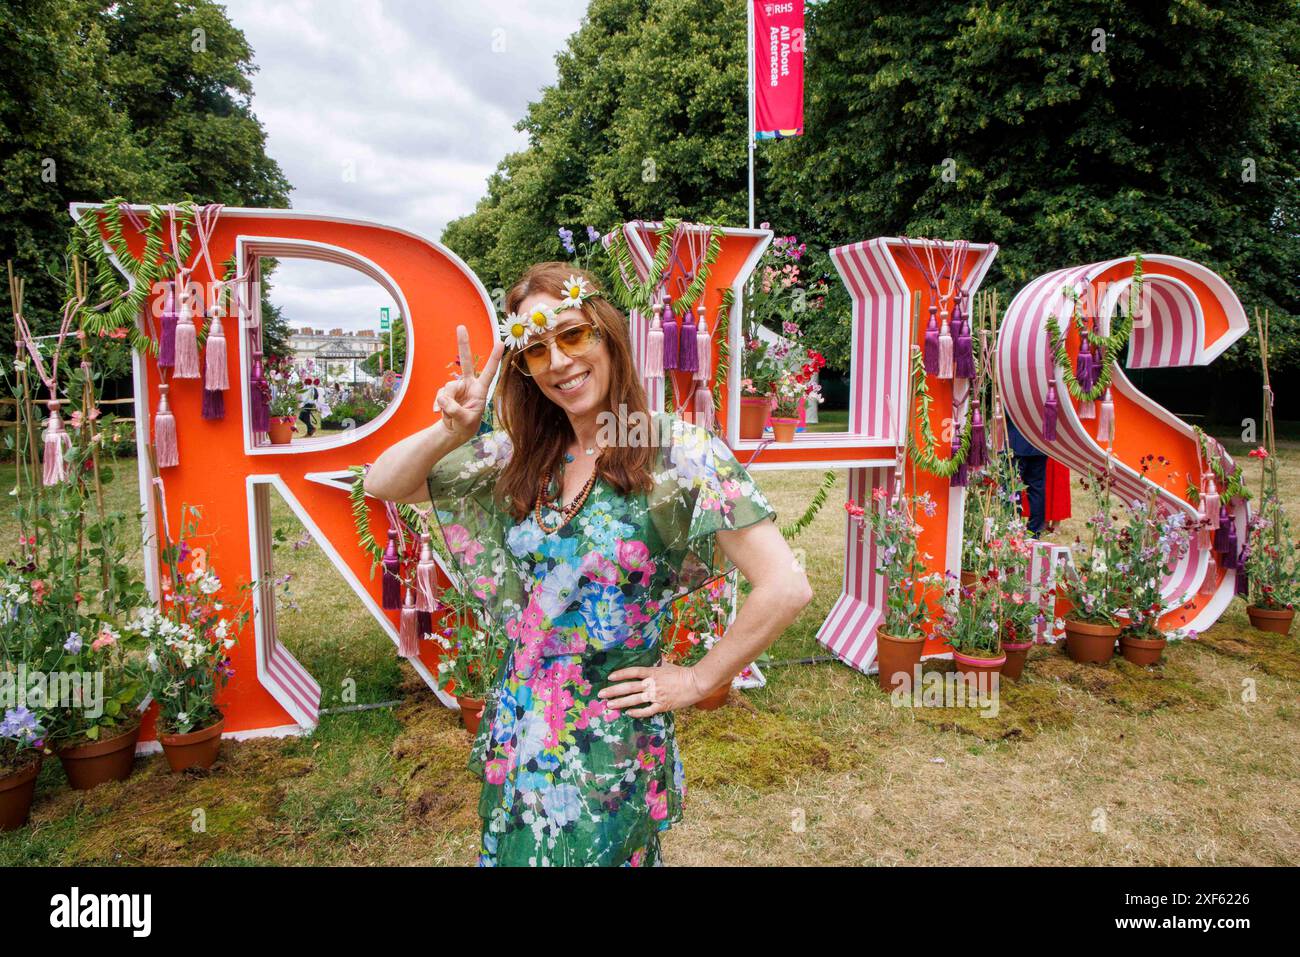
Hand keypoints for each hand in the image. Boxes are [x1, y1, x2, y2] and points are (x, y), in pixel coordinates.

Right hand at [435, 325, 504, 441]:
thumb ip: (455, 410)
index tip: (501, 343)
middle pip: (465, 361)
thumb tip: (443, 398)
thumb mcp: (465, 420)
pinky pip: (439, 394)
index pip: (489, 372)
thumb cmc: (466, 426)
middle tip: (461, 327)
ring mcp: (456, 387)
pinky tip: (439, 412)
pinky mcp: (445, 392)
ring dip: (448, 402)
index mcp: (480, 390)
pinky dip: (439, 404)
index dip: (494, 358)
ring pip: (448, 386)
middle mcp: (468, 384)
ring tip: (451, 413)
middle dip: (463, 344)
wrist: (454, 431)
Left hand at [598, 661, 709, 717]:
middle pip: (629, 687)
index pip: (633, 672)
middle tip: (601, 694)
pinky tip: (628, 713)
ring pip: (634, 700)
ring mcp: (656, 695)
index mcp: (653, 672)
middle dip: (613, 691)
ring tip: (609, 705)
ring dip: (620, 702)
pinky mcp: (662, 706)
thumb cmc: (683, 673)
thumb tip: (655, 657)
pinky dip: (637, 712)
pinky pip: (647, 710)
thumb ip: (658, 663)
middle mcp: (652, 684)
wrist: (696, 683)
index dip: (620, 674)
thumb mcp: (668, 665)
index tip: (609, 677)